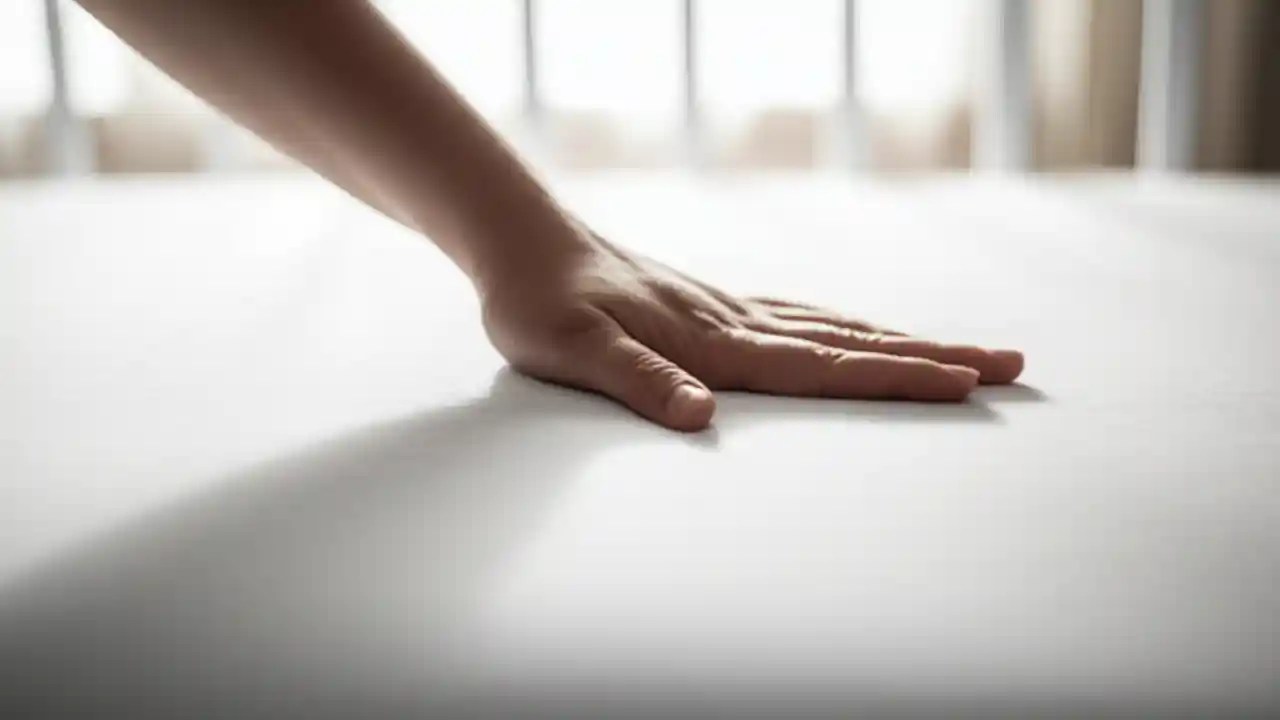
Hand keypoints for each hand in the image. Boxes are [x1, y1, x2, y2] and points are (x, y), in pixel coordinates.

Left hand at [479, 227, 1023, 431]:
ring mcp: (733, 310)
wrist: (527, 244)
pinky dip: (850, 327)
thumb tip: (703, 419)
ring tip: (962, 349)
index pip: (824, 367)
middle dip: (933, 358)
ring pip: (837, 327)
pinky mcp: (717, 305)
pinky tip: (862, 330)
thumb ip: (638, 382)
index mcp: (716, 343)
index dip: (897, 378)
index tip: (965, 382)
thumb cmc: (543, 305)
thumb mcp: (574, 352)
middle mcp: (738, 323)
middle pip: (853, 343)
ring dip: (903, 340)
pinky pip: (802, 317)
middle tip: (1008, 362)